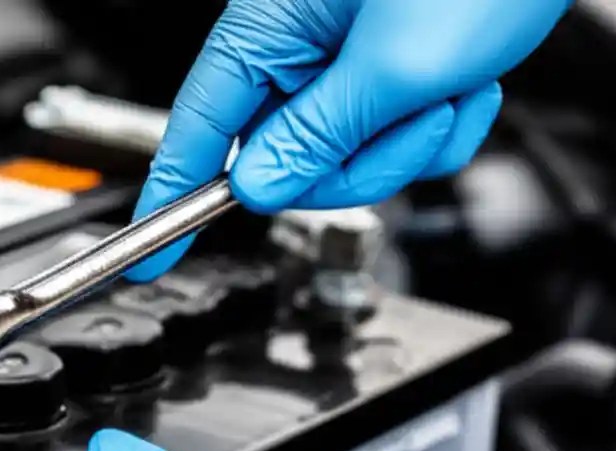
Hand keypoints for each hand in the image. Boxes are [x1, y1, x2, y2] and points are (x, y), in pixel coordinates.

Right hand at [125, 0, 572, 281]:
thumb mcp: (393, 67)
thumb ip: (317, 137)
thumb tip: (256, 189)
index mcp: (270, 27)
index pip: (199, 128)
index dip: (171, 198)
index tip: (148, 257)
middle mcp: (298, 45)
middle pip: (287, 162)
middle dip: (358, 161)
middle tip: (408, 122)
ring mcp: (344, 61)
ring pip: (349, 160)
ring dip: (410, 141)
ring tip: (449, 88)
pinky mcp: (389, 72)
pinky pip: (394, 141)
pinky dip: (439, 128)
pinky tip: (467, 86)